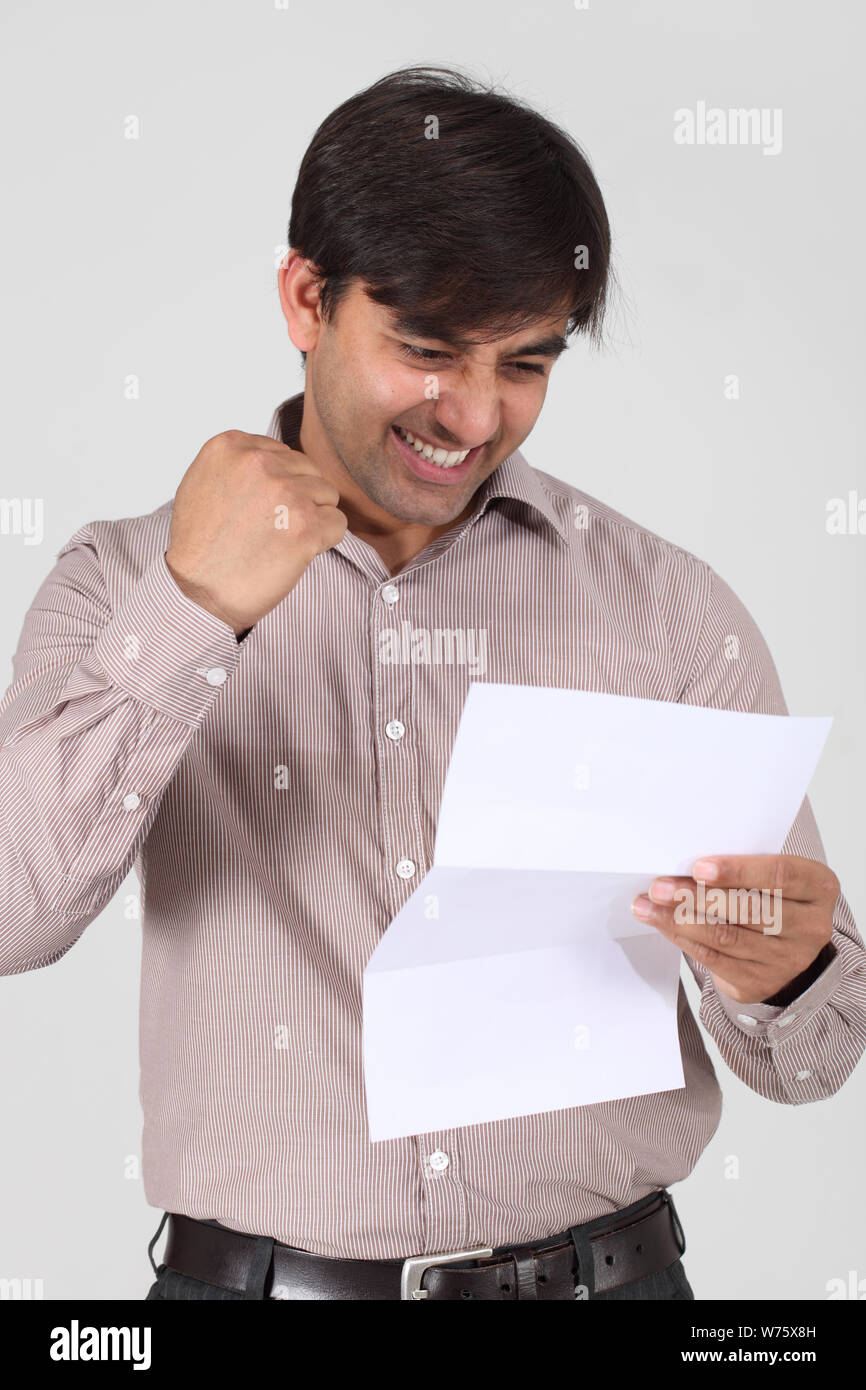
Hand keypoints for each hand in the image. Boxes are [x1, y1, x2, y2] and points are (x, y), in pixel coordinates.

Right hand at [165, 429, 347, 633]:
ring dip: (313, 518)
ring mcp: (286, 493)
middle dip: (299, 498)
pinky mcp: (307, 526)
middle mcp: (259, 462)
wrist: (198, 592)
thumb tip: (274, 459)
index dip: (279, 483)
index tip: (263, 506)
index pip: (282, 452)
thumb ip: (237, 462)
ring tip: (283, 539)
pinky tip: (297, 552)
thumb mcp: (202, 482)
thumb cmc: (199, 546)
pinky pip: (338, 523)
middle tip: (274, 526)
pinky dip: (325, 540)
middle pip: (308, 470)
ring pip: (327, 494)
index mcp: (230, 445)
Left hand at [631, 854, 839, 1003]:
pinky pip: (713, 958)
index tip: (699, 867)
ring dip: (679, 919)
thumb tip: (685, 864)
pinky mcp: (758, 981)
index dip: (738, 871)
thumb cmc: (774, 900)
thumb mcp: (774, 878)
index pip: (781, 875)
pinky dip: (682, 938)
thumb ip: (744, 869)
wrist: (787, 951)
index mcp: (818, 888)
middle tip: (660, 886)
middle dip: (697, 896)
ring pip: (726, 936)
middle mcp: (810, 926)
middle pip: (749, 909)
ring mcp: (786, 959)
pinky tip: (661, 923)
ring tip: (647, 905)